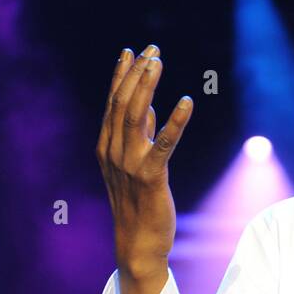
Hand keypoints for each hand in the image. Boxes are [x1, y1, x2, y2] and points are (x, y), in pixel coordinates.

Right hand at [95, 45, 194, 279]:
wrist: (138, 244)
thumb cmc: (139, 204)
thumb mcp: (135, 165)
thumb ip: (141, 136)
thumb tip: (152, 109)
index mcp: (106, 147)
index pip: (112, 103)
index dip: (122, 75)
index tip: (132, 51)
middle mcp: (113, 152)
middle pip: (122, 103)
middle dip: (136, 73)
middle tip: (152, 49)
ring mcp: (129, 165)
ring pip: (136, 116)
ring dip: (147, 86)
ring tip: (159, 62)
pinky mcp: (150, 178)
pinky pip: (164, 144)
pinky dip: (175, 122)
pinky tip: (186, 102)